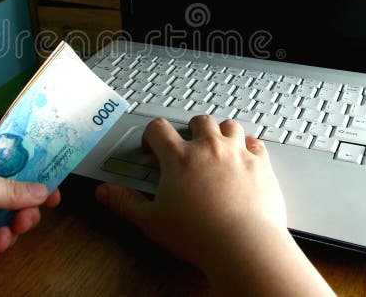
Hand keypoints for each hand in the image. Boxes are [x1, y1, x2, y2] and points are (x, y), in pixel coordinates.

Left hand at [0, 141, 59, 295]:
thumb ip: (10, 189)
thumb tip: (43, 190)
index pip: (12, 153)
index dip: (35, 165)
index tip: (55, 181)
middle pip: (11, 188)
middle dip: (24, 205)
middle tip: (33, 217)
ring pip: (1, 215)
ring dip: (10, 227)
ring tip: (6, 237)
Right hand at [95, 116, 332, 295]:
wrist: (243, 245)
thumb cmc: (198, 234)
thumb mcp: (152, 221)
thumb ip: (125, 202)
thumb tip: (104, 192)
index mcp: (179, 158)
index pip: (158, 128)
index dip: (152, 134)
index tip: (153, 147)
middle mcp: (209, 148)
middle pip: (199, 121)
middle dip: (192, 129)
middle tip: (189, 145)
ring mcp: (237, 153)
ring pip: (229, 125)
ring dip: (223, 132)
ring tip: (219, 146)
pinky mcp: (261, 164)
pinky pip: (256, 143)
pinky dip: (251, 146)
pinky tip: (247, 156)